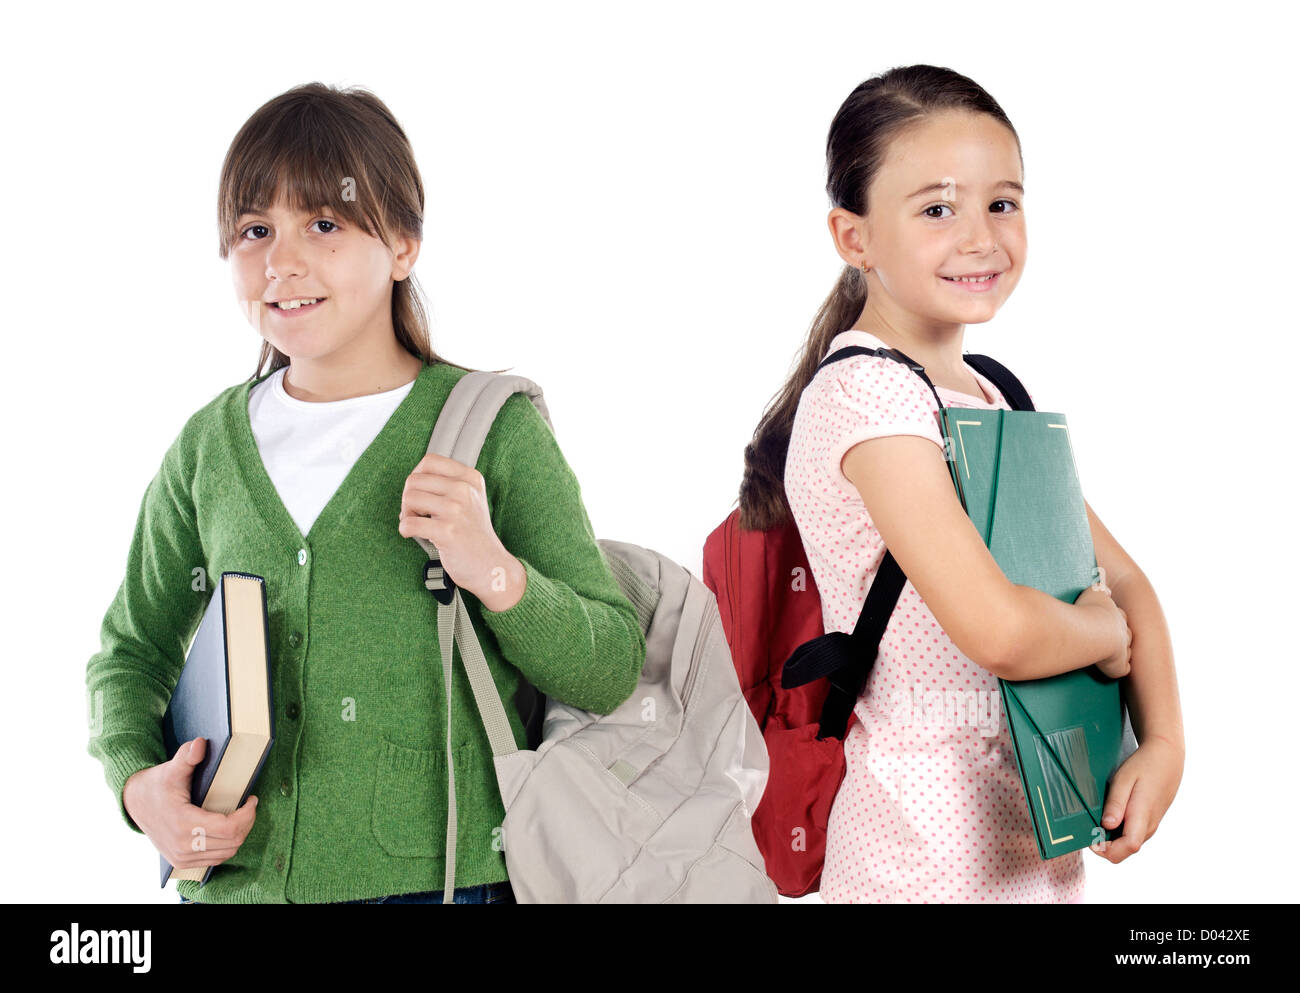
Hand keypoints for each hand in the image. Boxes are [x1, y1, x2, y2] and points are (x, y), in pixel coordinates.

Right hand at [122, 737, 258, 870]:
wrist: (135, 803)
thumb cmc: (156, 784)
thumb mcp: (171, 769)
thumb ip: (187, 757)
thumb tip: (200, 743)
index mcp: (183, 823)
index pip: (229, 828)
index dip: (247, 814)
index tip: (251, 799)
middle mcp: (183, 845)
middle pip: (232, 842)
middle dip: (247, 822)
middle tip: (249, 805)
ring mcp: (182, 857)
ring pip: (227, 853)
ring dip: (239, 835)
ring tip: (241, 815)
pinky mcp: (181, 862)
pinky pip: (215, 859)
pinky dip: (227, 846)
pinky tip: (228, 829)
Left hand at [397, 452, 525, 610]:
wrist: (490, 565)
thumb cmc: (473, 533)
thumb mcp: (471, 499)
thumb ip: (448, 484)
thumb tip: (411, 481)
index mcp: (470, 478)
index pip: (430, 461)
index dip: (417, 476)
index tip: (420, 493)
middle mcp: (465, 490)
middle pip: (414, 480)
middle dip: (408, 498)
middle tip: (417, 513)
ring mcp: (456, 510)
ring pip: (409, 498)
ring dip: (406, 514)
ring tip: (418, 524)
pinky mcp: (447, 531)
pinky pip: (409, 524)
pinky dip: (405, 530)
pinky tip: (414, 535)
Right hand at [1074, 583, 1131, 678]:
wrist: (1097, 633)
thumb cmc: (1090, 612)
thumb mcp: (1093, 593)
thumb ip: (1099, 589)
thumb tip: (1105, 586)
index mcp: (1116, 614)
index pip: (1118, 616)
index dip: (1112, 618)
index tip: (1106, 620)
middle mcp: (1122, 631)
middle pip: (1126, 633)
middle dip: (1121, 635)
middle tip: (1111, 639)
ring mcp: (1123, 649)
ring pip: (1126, 651)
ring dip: (1121, 653)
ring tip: (1111, 655)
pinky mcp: (1119, 666)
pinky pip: (1122, 668)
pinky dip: (1118, 669)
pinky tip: (1112, 669)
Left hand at [1090, 736, 1183, 862]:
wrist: (1167, 758)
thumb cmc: (1143, 766)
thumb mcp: (1124, 779)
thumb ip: (1116, 803)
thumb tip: (1106, 826)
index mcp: (1142, 817)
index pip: (1127, 848)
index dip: (1106, 849)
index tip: (1090, 836)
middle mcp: (1149, 827)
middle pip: (1124, 851)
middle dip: (1104, 844)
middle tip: (1089, 824)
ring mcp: (1151, 825)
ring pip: (1128, 844)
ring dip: (1111, 837)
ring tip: (1098, 815)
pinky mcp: (1150, 821)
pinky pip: (1132, 834)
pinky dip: (1119, 830)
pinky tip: (1110, 812)